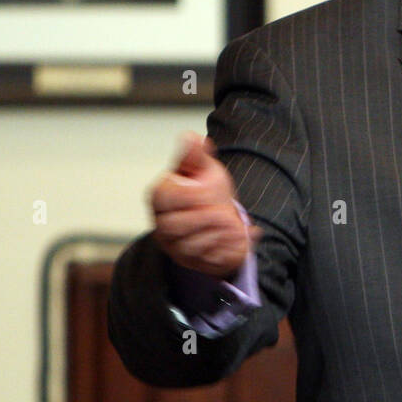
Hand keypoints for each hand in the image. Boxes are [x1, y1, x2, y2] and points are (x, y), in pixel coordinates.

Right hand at [150, 132, 259, 278]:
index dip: (191, 195)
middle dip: (204, 220)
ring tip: (235, 225)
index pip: (166, 198)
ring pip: (190, 248)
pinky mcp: (193, 264)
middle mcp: (162, 224)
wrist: (217, 217)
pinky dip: (226, 251)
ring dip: (217, 236)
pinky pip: (207, 263)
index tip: (211, 190)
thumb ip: (196, 156)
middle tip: (225, 212)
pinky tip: (240, 238)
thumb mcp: (203, 168)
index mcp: (161, 197)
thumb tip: (193, 138)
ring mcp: (176, 247)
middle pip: (174, 227)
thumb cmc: (205, 189)